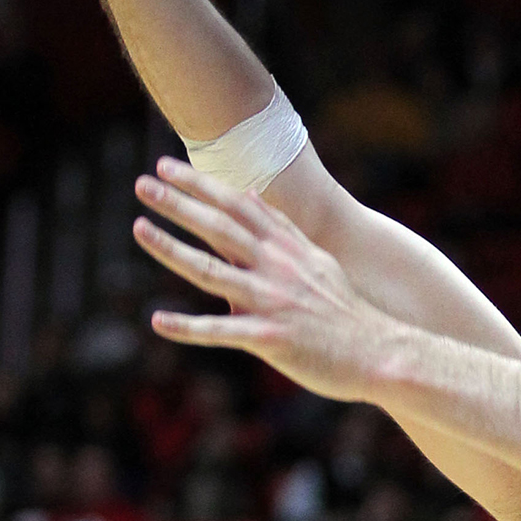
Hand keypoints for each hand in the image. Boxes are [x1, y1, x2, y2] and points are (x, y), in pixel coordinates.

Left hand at [131, 157, 399, 401]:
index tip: (166, 167)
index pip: (237, 207)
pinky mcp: (271, 339)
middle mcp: (278, 269)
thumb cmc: (345, 312)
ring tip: (139, 228)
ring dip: (172, 250)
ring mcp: (273, 303)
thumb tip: (250, 195)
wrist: (381, 354)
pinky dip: (188, 327)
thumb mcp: (317, 261)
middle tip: (143, 183)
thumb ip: (280, 229)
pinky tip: (158, 321)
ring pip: (212, 272)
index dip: (200, 185)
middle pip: (221, 228)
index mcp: (287, 249)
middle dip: (180, 203)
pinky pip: (221, 332)